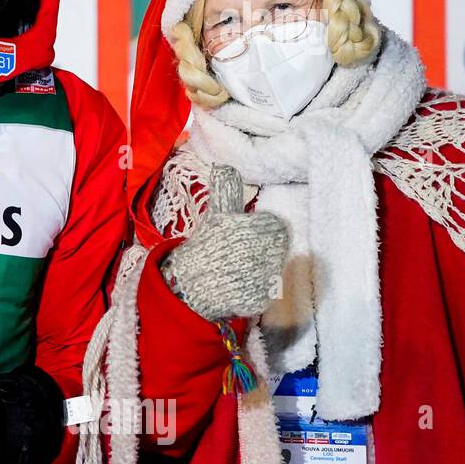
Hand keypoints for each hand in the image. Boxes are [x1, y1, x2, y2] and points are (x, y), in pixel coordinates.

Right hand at [160, 164, 288, 320]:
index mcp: (267, 227)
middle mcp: (273, 252)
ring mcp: (268, 277)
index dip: (257, 229)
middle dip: (258, 248)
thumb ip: (227, 188)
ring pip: (270, 268)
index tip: (240, 234)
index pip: (274, 225)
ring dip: (255, 268)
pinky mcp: (262, 298)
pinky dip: (251, 289)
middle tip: (235, 251)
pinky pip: (264, 291)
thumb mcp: (217, 212)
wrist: (189, 282)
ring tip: (232, 268)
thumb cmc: (207, 243)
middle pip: (275, 247)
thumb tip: (225, 165)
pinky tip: (233, 284)